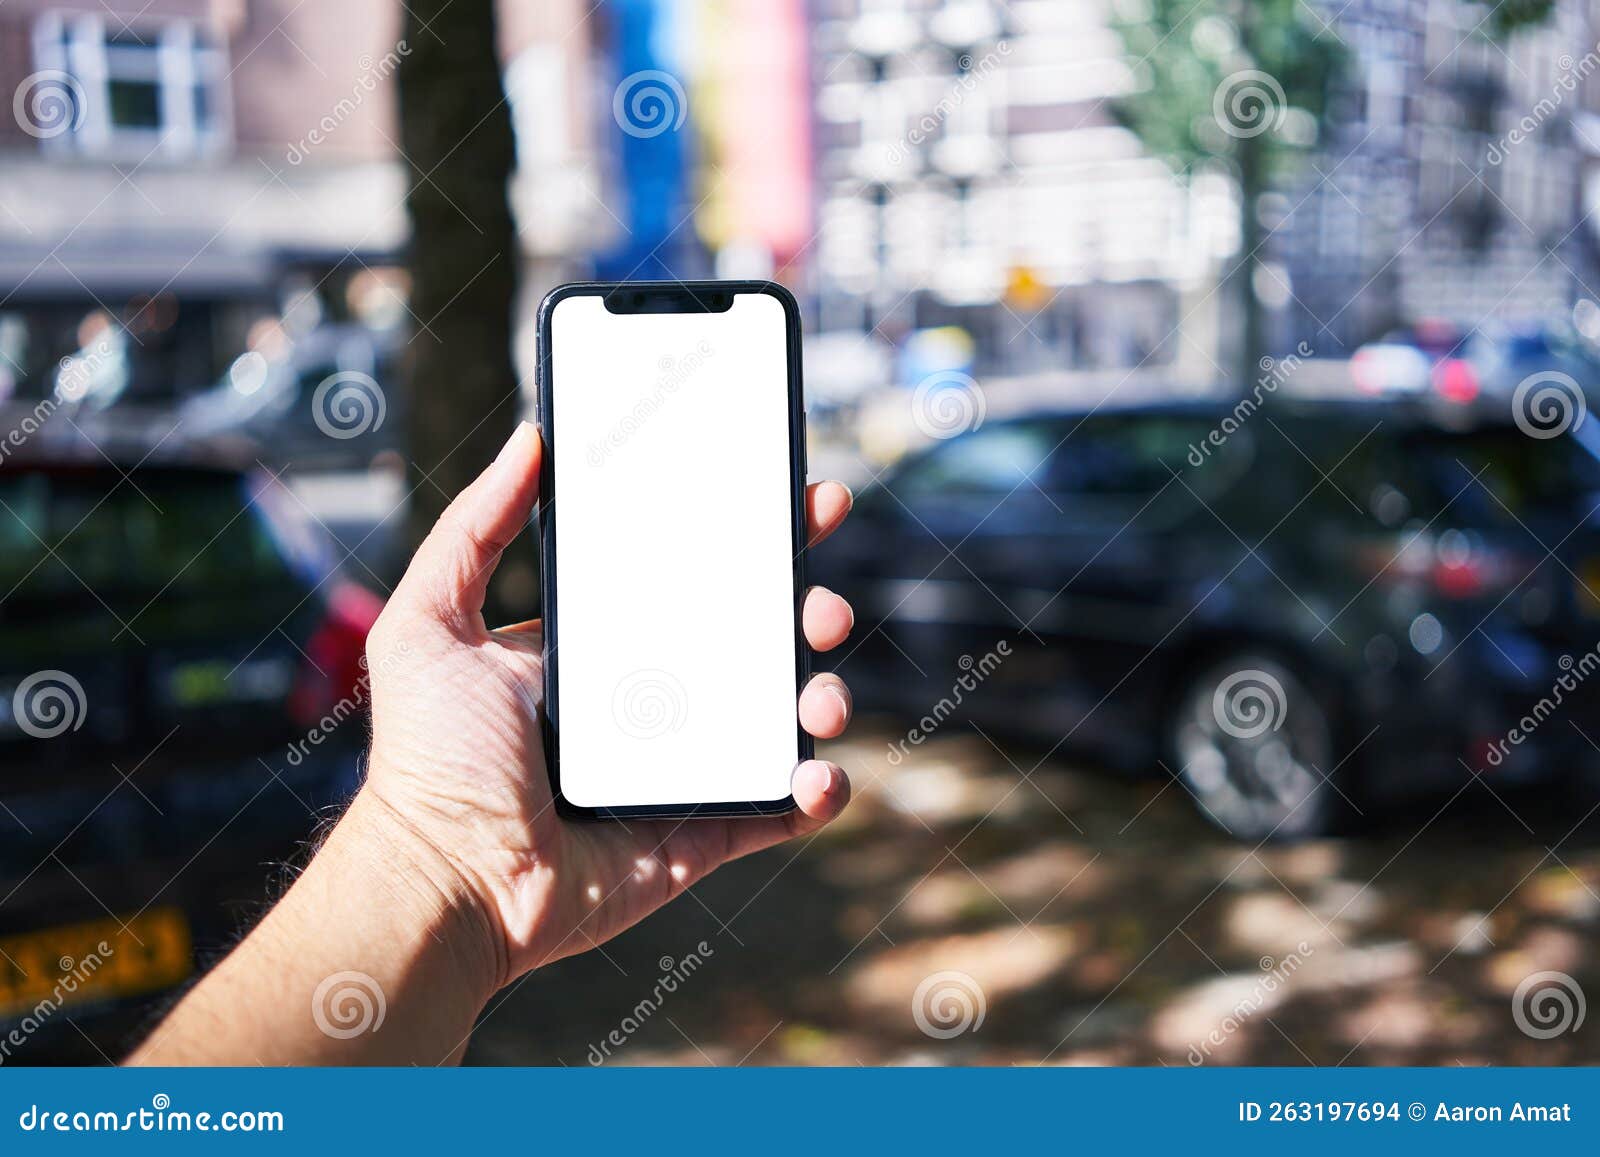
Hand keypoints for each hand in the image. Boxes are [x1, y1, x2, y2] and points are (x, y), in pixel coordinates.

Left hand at [361, 421, 854, 990]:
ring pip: (781, 716)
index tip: (799, 502)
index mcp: (604, 644)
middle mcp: (653, 698)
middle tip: (821, 605)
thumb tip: (531, 437)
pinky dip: (818, 789)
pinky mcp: (705, 831)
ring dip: (822, 694)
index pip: (693, 575)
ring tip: (818, 694)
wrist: (448, 884)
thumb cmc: (430, 759)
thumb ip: (474, 528)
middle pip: (756, 638)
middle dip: (807, 608)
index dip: (752, 538)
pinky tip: (818, 774)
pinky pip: (780, 807)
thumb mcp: (429, 622)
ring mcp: (685, 765)